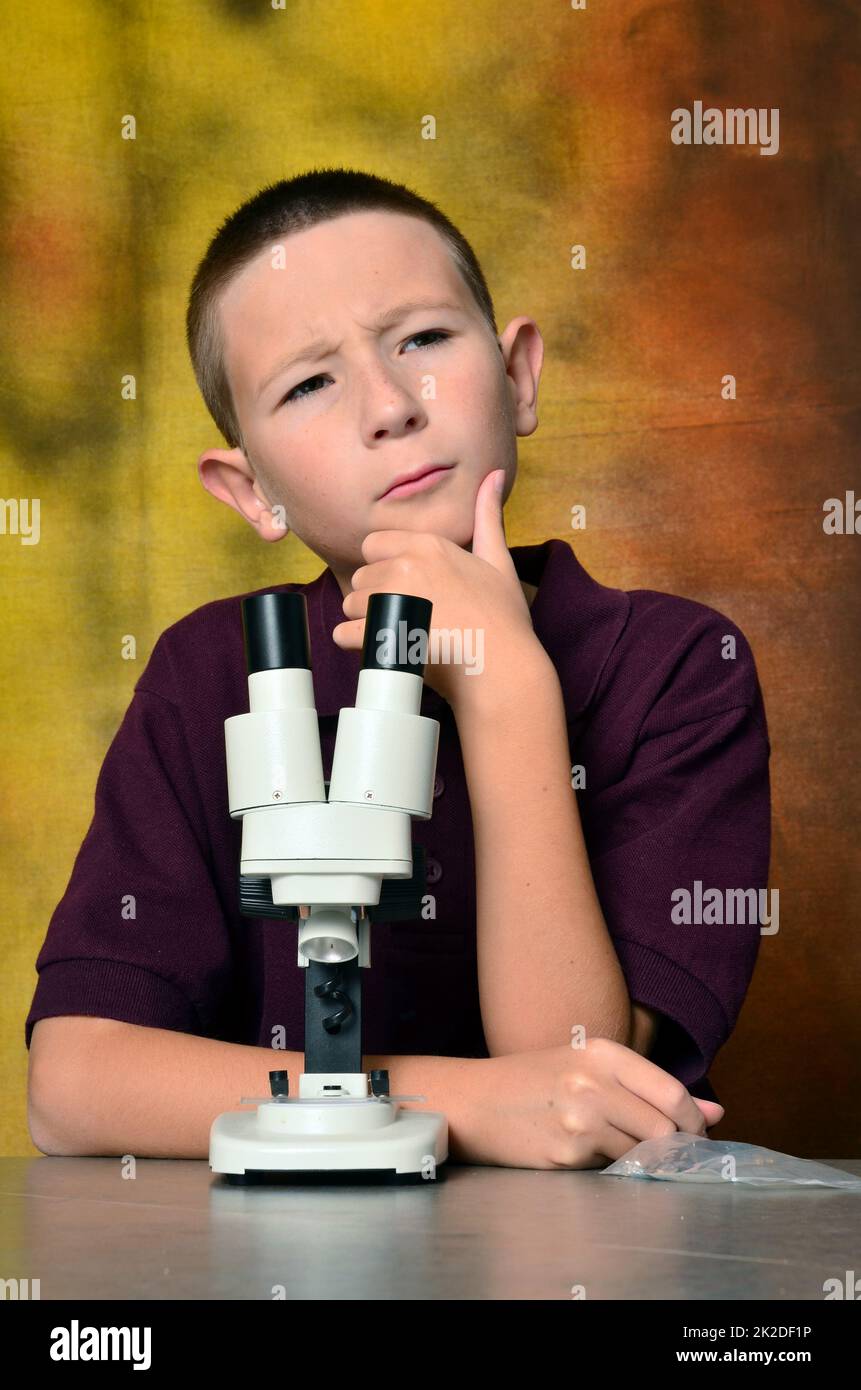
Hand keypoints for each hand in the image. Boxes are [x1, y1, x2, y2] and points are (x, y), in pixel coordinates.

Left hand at [332, 468, 546, 707]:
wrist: (502, 668)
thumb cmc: (503, 619)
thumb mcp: (499, 561)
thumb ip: (488, 516)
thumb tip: (493, 474)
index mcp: (428, 545)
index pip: (374, 545)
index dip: (385, 568)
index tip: (406, 589)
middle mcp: (405, 565)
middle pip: (362, 575)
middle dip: (375, 596)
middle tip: (406, 617)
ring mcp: (391, 599)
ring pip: (351, 604)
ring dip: (366, 621)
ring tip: (398, 634)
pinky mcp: (381, 633)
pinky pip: (345, 634)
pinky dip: (356, 645)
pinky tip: (381, 650)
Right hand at [450, 1037, 724, 1169]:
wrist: (475, 1102)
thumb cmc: (535, 1082)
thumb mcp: (589, 1068)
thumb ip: (652, 1088)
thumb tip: (717, 1114)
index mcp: (602, 1053)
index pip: (672, 1094)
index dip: (694, 1123)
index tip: (697, 1136)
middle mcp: (593, 1082)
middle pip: (664, 1129)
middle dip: (676, 1148)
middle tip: (671, 1156)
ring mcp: (579, 1120)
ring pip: (642, 1154)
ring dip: (642, 1160)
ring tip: (620, 1150)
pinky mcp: (566, 1154)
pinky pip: (610, 1169)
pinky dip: (610, 1167)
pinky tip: (588, 1155)